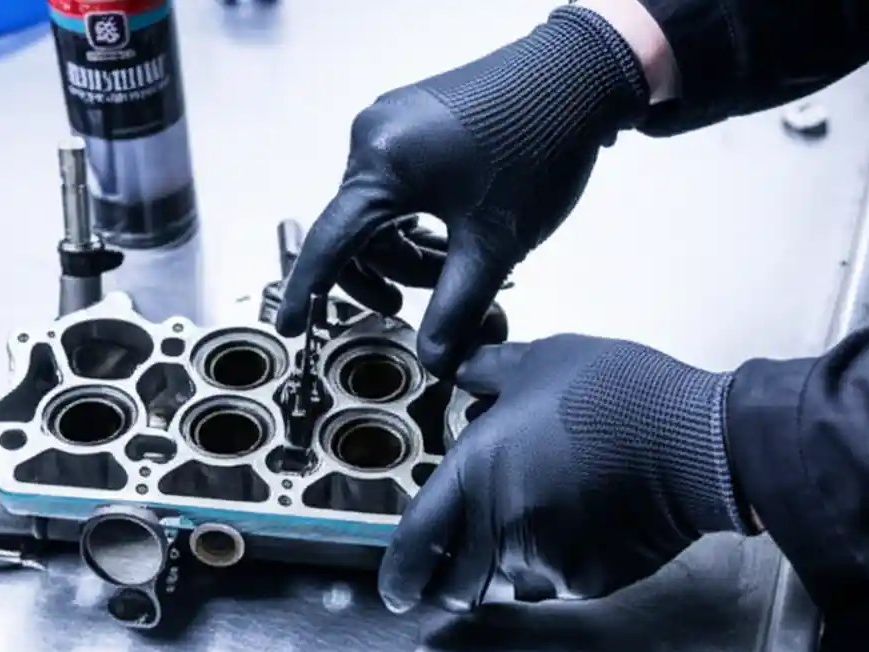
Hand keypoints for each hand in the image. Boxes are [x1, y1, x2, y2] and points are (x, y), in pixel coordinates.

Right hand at [276, 6, 649, 376]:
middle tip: (439, 300)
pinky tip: (456, 231)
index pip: (330, 242)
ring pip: (381, 209)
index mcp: (381, 165)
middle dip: (397, 272)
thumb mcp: (495, 242)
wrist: (580, 76)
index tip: (288, 326)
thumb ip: (456, 307)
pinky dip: (419, 216)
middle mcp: (371, 137)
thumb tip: (434, 359)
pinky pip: (396, 182)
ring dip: (412, 246)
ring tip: (461, 263)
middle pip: (360, 229)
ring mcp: (390, 122)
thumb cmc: (538, 146)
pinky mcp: (411, 117)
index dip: (307, 292)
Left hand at [378, 335, 754, 613]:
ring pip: (504, 583)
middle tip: (451, 563)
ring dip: (499, 567)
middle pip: (454, 581)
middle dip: (446, 578)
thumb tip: (463, 371)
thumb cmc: (617, 395)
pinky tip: (573, 525)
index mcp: (477, 474)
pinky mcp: (591, 579)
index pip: (417, 541)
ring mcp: (547, 561)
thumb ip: (490, 372)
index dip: (398, 571)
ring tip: (524, 528)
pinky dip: (551, 563)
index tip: (391, 586)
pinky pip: (554, 582)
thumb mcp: (541, 359)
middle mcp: (502, 527)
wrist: (696, 441)